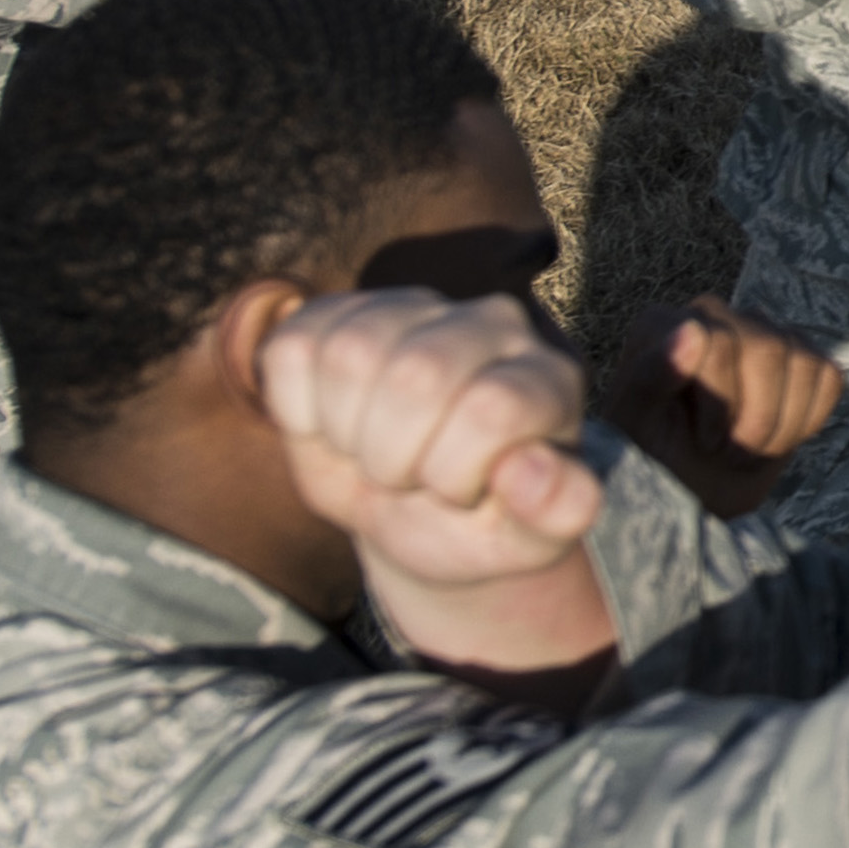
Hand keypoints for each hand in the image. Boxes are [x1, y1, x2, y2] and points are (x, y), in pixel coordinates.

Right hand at [254, 286, 615, 673]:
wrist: (416, 511)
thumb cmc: (480, 522)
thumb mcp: (530, 538)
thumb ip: (555, 511)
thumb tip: (528, 469)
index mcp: (546, 379)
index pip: (493, 406)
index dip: (454, 472)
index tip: (458, 494)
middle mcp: (490, 323)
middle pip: (417, 374)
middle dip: (396, 456)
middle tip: (408, 479)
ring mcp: (414, 309)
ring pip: (351, 352)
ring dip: (348, 434)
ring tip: (375, 455)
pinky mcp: (340, 313)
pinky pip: (293, 349)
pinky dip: (298, 409)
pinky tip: (334, 427)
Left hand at [599, 296, 848, 521]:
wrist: (685, 487)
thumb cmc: (652, 457)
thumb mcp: (638, 427)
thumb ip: (652, 375)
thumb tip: (691, 329)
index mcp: (666, 324)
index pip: (721, 341)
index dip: (723, 402)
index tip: (703, 441)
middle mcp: (714, 315)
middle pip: (769, 348)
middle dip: (756, 418)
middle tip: (728, 454)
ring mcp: (762, 333)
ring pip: (804, 361)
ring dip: (781, 426)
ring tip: (747, 450)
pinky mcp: (800, 359)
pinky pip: (829, 377)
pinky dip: (807, 421)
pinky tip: (775, 436)